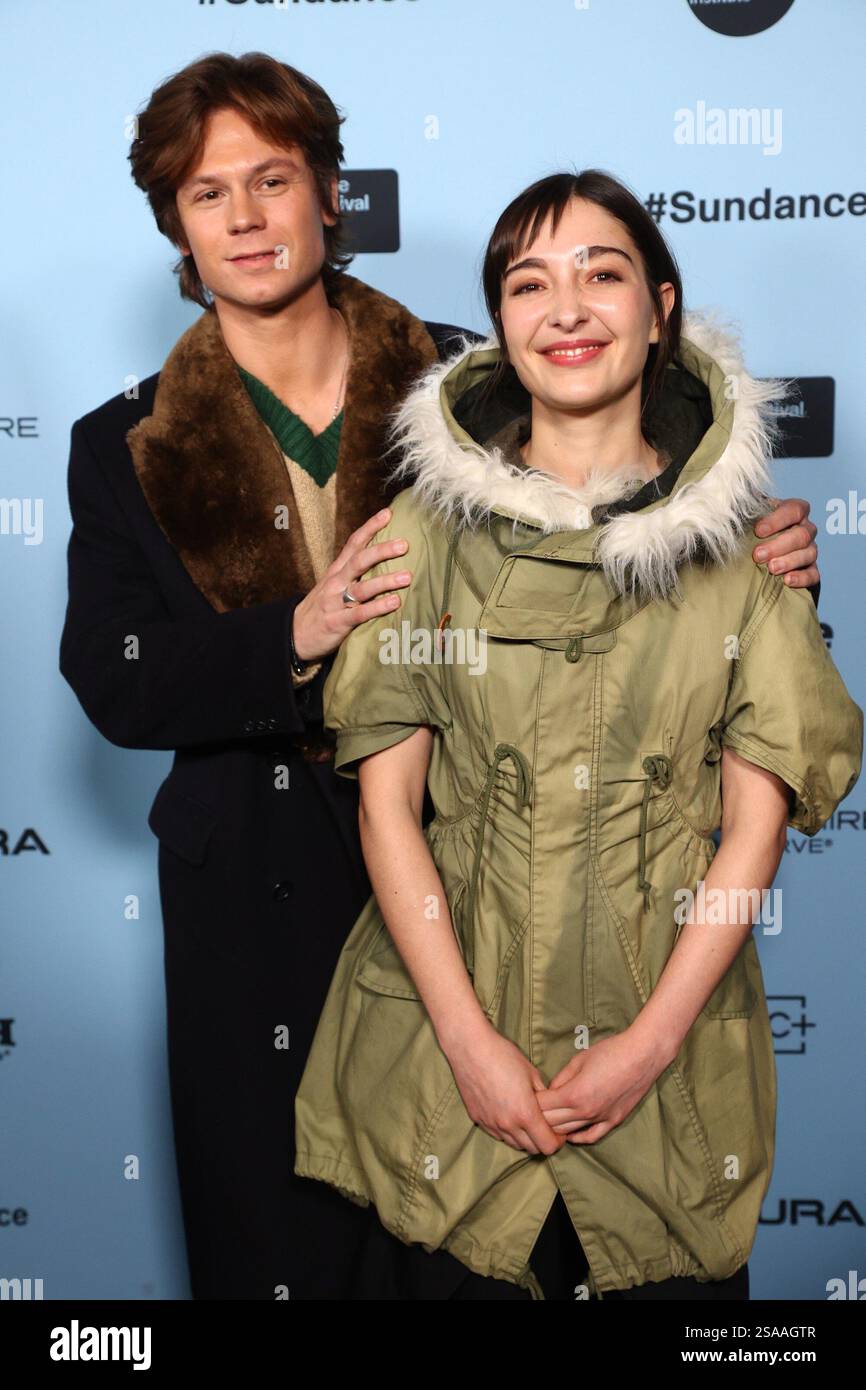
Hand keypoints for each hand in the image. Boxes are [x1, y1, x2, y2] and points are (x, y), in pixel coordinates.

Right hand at [292, 507, 411, 662]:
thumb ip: (353, 573)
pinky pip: (360, 613)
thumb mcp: (332, 585)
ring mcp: (336, 602)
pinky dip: (377, 608)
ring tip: (407, 576)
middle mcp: (336, 582)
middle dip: (382, 551)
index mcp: (336, 571)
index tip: (387, 513)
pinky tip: (395, 603)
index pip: (353, 544)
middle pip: (359, 561)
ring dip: (385, 581)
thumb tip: (382, 560)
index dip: (370, 527)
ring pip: (362, 588)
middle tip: (404, 544)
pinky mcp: (338, 623)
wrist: (294, 634)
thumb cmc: (321, 608)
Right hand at [445, 1020, 566, 1154]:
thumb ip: (543, 1096)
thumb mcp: (531, 1073)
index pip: (547, 1146)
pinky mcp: (478, 1119)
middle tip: (545, 1126)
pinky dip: (507, 1131)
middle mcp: (507, 1124)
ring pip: (514, 1144)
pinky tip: (509, 1115)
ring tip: (527, 1120)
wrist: (470, 1048)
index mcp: (525, 1114)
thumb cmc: (503, 1056)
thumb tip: (550, 1108)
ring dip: (524, 1138)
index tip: (559, 1132)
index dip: (557, 1141)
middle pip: (532, 1149)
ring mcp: (491, 1123)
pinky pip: (497, 1134)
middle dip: (542, 1140)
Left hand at [536, 1029, 665, 1145]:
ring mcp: (601, 1118)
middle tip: (528, 1112)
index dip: (531, 1103)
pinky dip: (578, 1138)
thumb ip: (561, 1079)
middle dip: (538, 1118)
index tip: (523, 1099)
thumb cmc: (610, 1052)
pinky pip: (592, 1136)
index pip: (543, 1107)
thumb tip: (550, 1091)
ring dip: (555, 1129)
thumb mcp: (578, 1060)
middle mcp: (586, 1111)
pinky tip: (569, 1136)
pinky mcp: (614, 1120)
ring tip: (543, 1125)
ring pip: (569, 1132)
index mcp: (574, 1094)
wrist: (642, 1055)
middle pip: (552, 1122)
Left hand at [752, 496, 818, 588]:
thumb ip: (745, 509)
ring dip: (789, 561)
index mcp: (794, 512)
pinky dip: (801, 578)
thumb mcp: (749, 517)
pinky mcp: (810, 570)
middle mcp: (805, 529)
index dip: (778, 520)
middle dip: (779, 545)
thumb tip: (727, 503)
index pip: (794, 510)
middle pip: (801, 535)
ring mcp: (810, 549)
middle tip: (758, 555)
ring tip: (771, 569)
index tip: (758, 531)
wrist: (760, 555)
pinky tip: (787, 581)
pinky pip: (813, 574)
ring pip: (809, 553)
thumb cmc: (753, 531)